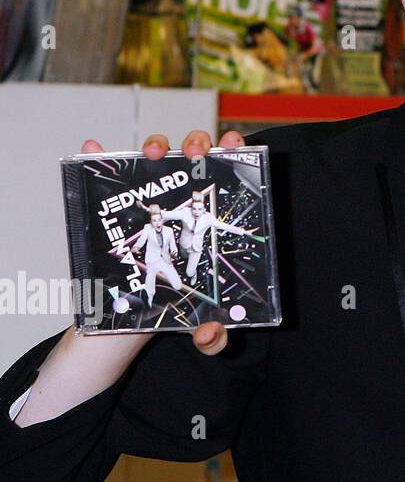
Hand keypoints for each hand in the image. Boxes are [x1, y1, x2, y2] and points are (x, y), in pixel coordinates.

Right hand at [82, 128, 245, 355]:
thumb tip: (209, 334)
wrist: (123, 329)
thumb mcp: (201, 330)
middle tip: (195, 154)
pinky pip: (104, 178)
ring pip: (155, 159)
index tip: (237, 145)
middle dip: (197, 143)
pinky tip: (91, 149)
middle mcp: (183, 204)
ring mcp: (148, 204)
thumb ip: (214, 338)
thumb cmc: (171, 314)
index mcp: (213, 222)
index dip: (237, 152)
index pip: (231, 176)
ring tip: (151, 154)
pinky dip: (95, 159)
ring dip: (155, 146)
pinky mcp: (113, 213)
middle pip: (194, 156)